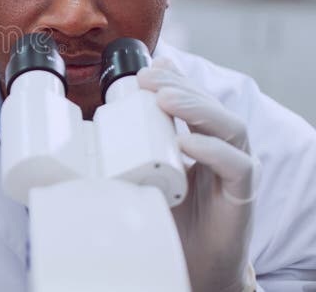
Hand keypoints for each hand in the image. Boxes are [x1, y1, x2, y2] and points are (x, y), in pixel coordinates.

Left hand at [138, 58, 258, 291]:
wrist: (192, 267)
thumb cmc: (169, 219)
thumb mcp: (144, 176)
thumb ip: (131, 151)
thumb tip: (96, 127)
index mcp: (200, 140)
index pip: (194, 99)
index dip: (174, 80)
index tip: (144, 71)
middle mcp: (222, 150)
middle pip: (210, 105)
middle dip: (179, 87)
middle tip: (147, 80)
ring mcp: (235, 171)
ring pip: (230, 127)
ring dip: (196, 108)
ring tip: (164, 101)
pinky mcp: (242, 196)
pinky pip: (237, 166)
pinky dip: (213, 151)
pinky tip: (186, 143)